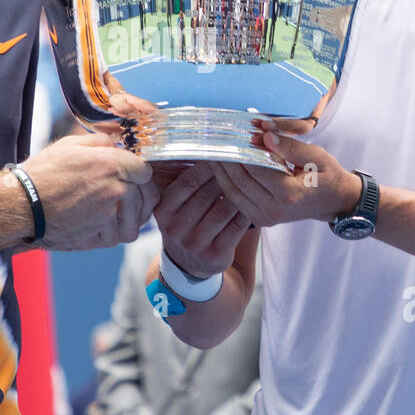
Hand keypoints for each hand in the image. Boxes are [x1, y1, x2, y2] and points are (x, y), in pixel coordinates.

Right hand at [19, 132, 158, 250]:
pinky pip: (117, 236)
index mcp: (113, 165)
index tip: (131, 175)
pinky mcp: (99, 238)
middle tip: (126, 195)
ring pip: (136, 221)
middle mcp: (116, 190)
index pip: (147, 171)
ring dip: (129, 217)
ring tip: (112, 210)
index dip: (139, 172)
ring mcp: (109, 217)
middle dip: (140, 195)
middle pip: (148, 197)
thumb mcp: (70, 145)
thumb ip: (102, 142)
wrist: (21, 205)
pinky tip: (96, 222)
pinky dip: (111, 232)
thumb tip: (118, 147)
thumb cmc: (42, 174)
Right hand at [153, 162, 252, 280]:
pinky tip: (252, 203)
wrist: (188, 266)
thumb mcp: (174, 207)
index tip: (223, 155)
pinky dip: (246, 212)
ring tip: (249, 181)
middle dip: (226, 178)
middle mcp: (174, 228)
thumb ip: (186, 185)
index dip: (208, 167)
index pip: (188, 182)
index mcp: (162, 211)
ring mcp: (194, 244)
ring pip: (223, 209)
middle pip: (207, 194)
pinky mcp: (215, 255)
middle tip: (241, 164)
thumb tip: (207, 148)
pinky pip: (236, 227)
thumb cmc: (186, 224)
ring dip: (239, 194)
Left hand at [207, 120, 360, 229]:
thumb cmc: (328, 176)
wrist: (334, 202)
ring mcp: (265, 218)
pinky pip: (235, 198)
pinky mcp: (258, 219)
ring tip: (213, 147)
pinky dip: (226, 180)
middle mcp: (273, 210)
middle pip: (239, 179)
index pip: (256, 167)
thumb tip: (265, 134)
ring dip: (221, 168)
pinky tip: (220, 164)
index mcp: (289, 195)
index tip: (234, 131)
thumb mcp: (316, 156)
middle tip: (217, 136)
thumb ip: (289, 146)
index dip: (244, 147)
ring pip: (232, 190)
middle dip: (227, 156)